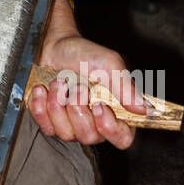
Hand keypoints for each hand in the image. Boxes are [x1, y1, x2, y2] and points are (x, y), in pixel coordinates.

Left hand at [29, 30, 144, 148]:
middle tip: (76, 86)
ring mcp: (70, 125)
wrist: (53, 45)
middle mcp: (93, 123)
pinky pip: (45, 127)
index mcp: (114, 112)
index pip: (122, 139)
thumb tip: (143, 109)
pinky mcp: (49, 121)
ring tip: (58, 83)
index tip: (98, 105)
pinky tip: (42, 90)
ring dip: (58, 105)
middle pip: (90, 137)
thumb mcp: (109, 64)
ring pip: (66, 134)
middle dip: (78, 110)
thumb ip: (125, 87)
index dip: (110, 128)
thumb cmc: (84, 54)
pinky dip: (40, 107)